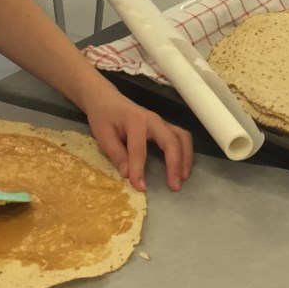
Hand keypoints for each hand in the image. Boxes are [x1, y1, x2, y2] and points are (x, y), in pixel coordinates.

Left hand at [78, 87, 193, 191]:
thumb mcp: (103, 135)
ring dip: (186, 158)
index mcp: (135, 121)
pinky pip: (181, 137)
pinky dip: (185, 152)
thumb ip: (116, 154)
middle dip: (175, 164)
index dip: (139, 169)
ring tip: (183, 177)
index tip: (140, 188)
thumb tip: (128, 175)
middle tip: (174, 187)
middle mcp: (153, 119)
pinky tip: (182, 166)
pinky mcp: (164, 126)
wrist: (105, 99)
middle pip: (171, 141)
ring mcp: (161, 121)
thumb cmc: (103, 116)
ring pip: (182, 137)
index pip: (139, 149)